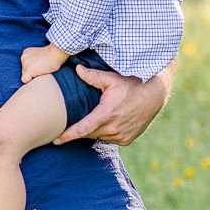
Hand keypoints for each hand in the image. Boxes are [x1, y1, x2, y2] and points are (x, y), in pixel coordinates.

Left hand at [20, 42, 67, 83]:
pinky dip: (30, 80)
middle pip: (24, 70)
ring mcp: (25, 64)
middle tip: (42, 69)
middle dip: (31, 72)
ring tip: (41, 71)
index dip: (33, 68)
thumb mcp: (39, 55)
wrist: (55, 54)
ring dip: (32, 75)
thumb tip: (34, 69)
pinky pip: (25, 80)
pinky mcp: (28, 70)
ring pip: (24, 75)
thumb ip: (34, 61)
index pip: (25, 65)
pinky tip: (38, 76)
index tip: (40, 66)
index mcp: (26, 53)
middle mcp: (23, 57)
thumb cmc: (52, 55)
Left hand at [54, 64, 171, 146]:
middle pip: (88, 134)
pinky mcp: (127, 139)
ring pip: (98, 137)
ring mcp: (121, 136)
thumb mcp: (112, 79)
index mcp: (106, 115)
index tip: (55, 140)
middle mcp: (113, 129)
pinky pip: (110, 139)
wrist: (154, 96)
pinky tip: (107, 123)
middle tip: (69, 125)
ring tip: (93, 118)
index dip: (67, 136)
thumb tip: (77, 69)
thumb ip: (93, 76)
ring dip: (93, 130)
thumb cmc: (132, 85)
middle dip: (78, 131)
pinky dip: (105, 133)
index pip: (82, 130)